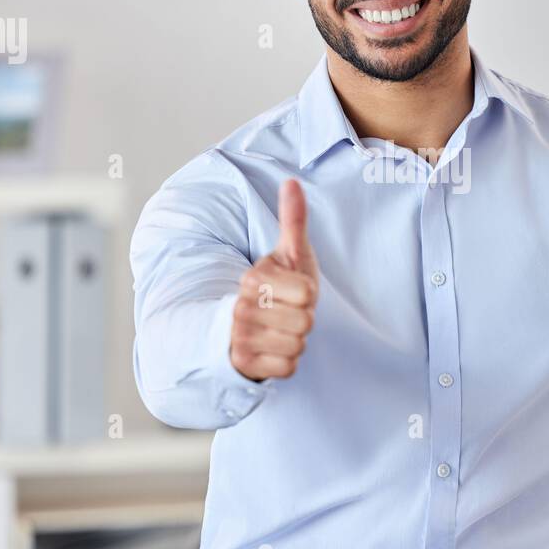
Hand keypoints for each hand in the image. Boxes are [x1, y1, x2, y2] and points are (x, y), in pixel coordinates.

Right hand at [230, 178, 319, 381]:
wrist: (251, 325)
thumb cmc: (279, 287)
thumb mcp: (290, 253)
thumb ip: (293, 219)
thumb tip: (292, 181)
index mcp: (253, 279)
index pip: (307, 293)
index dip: (308, 294)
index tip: (292, 291)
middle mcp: (242, 307)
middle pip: (305, 321)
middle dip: (303, 319)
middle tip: (287, 313)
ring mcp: (240, 337)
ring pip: (297, 344)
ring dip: (296, 340)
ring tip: (280, 330)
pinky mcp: (244, 363)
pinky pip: (288, 367)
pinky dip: (287, 361)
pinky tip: (274, 349)